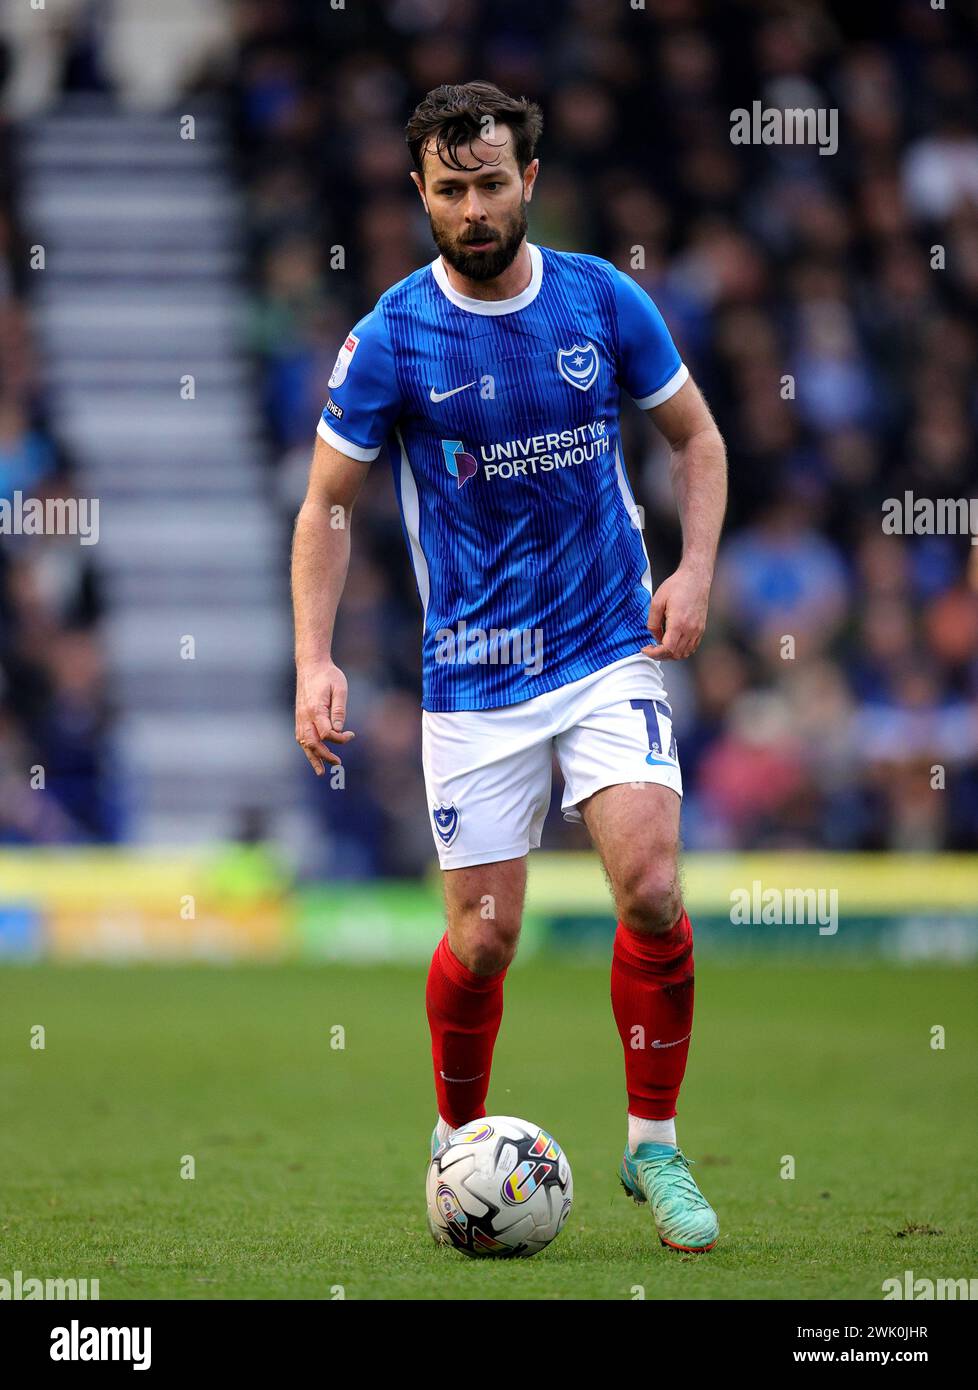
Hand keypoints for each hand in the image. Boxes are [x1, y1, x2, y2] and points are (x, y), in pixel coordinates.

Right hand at [295, 660, 355, 774]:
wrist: (311, 665)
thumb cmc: (328, 675)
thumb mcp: (339, 688)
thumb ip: (339, 710)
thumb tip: (339, 730)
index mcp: (315, 709)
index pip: (326, 733)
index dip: (339, 739)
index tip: (351, 735)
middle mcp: (304, 716)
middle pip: (312, 743)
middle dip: (324, 756)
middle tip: (338, 763)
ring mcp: (300, 717)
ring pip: (304, 743)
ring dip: (312, 757)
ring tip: (320, 772)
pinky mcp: (299, 717)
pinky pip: (301, 737)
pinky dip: (307, 748)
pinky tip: (313, 756)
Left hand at [641, 563, 711, 660]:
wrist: (695, 578)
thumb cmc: (677, 586)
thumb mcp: (657, 602)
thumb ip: (653, 623)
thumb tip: (655, 637)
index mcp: (678, 623)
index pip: (667, 649)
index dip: (654, 654)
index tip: (645, 649)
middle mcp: (690, 630)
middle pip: (675, 654)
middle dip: (660, 655)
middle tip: (650, 648)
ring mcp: (698, 630)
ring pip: (684, 653)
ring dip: (671, 654)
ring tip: (660, 646)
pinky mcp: (701, 628)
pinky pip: (692, 647)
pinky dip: (681, 650)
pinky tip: (673, 642)